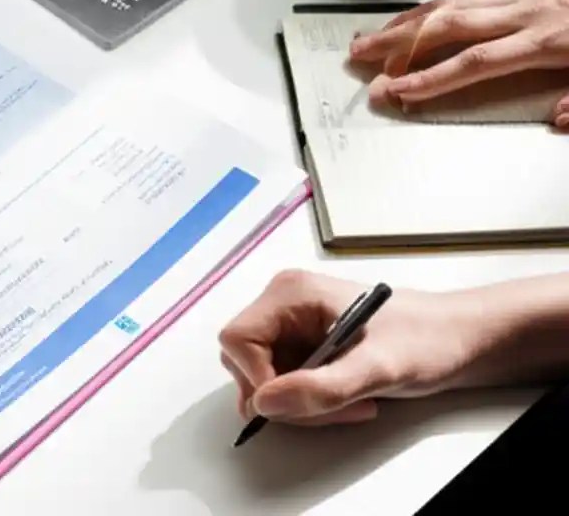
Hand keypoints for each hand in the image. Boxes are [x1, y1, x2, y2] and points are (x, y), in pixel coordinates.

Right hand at [218, 271, 479, 424]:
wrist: (459, 340)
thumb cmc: (428, 340)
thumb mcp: (379, 367)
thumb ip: (321, 387)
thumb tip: (264, 402)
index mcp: (291, 293)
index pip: (237, 340)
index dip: (257, 378)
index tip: (298, 399)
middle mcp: (283, 305)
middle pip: (245, 363)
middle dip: (286, 396)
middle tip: (335, 405)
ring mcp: (291, 326)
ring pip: (264, 380)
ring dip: (301, 403)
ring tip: (350, 401)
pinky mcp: (302, 347)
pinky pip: (284, 385)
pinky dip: (311, 402)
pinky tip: (348, 398)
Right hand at [348, 0, 568, 127]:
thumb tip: (559, 119)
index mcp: (550, 40)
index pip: (475, 61)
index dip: (431, 79)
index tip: (397, 92)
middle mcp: (528, 11)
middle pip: (448, 25)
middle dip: (397, 44)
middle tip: (359, 61)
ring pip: (451, 3)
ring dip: (405, 22)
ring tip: (369, 38)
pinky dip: (433, 5)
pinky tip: (414, 16)